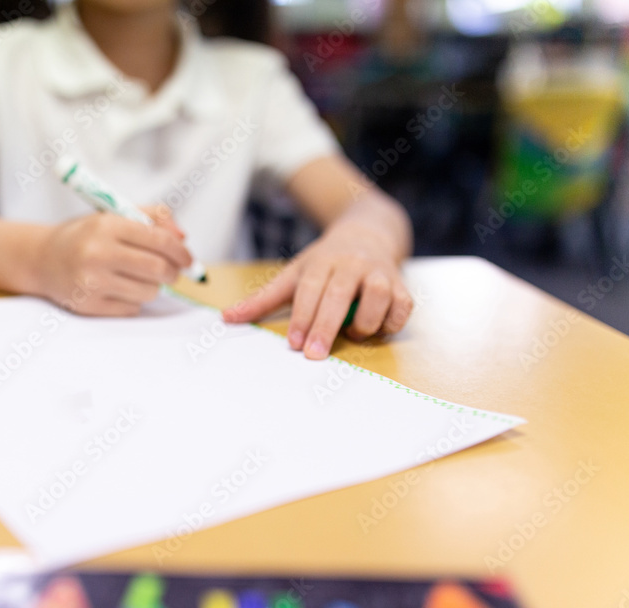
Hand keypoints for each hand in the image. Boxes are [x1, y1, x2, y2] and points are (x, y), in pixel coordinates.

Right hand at [33, 205, 192, 315]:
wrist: (42, 259)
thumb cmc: (85, 235)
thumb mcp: (113, 216)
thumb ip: (152, 218)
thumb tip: (182, 237)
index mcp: (106, 225)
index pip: (159, 241)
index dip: (181, 252)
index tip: (189, 259)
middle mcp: (97, 253)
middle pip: (157, 269)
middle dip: (172, 272)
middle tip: (172, 272)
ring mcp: (92, 282)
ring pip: (148, 292)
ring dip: (151, 287)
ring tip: (136, 277)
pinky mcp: (89, 306)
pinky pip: (132, 309)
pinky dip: (133, 301)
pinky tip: (118, 289)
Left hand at [223, 224, 412, 359]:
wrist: (368, 232)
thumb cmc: (326, 261)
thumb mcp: (294, 274)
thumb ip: (263, 299)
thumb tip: (226, 318)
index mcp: (322, 262)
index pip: (310, 290)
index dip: (302, 317)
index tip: (293, 342)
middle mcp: (352, 265)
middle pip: (339, 295)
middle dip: (326, 326)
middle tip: (314, 354)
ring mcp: (380, 274)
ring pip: (378, 296)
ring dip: (365, 321)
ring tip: (352, 334)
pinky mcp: (402, 286)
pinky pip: (403, 307)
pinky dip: (392, 322)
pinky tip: (377, 329)